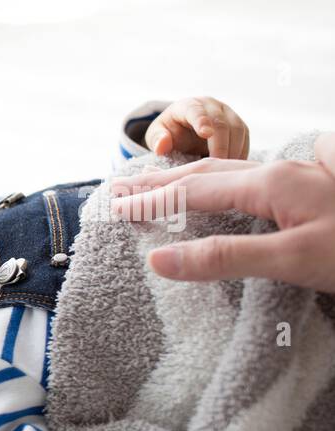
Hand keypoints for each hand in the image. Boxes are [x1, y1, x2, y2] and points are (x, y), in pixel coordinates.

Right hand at [110, 133, 334, 292]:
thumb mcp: (292, 259)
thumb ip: (226, 257)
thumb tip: (158, 259)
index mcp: (272, 182)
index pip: (193, 191)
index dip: (151, 201)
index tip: (116, 208)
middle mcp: (283, 171)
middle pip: (206, 171)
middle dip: (160, 181)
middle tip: (122, 188)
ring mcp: (302, 176)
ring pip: (230, 171)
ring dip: (187, 177)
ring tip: (158, 185)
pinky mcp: (316, 190)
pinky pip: (252, 178)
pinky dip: (218, 181)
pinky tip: (221, 189)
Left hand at [145, 96, 250, 158]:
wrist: (184, 128)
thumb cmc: (169, 132)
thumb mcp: (157, 135)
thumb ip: (157, 138)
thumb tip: (161, 146)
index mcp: (189, 105)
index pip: (196, 111)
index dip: (202, 121)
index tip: (206, 134)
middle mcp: (212, 106)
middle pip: (221, 123)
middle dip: (220, 145)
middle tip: (216, 165)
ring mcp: (228, 114)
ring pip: (237, 130)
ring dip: (234, 150)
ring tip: (225, 170)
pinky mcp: (238, 125)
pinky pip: (245, 138)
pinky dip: (241, 153)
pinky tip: (234, 167)